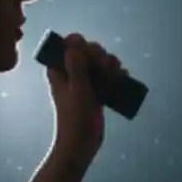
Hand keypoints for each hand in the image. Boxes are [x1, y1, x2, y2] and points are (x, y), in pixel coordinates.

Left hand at [44, 33, 125, 170]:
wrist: (82, 144)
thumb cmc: (75, 117)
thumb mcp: (77, 88)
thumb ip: (75, 63)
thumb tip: (75, 38)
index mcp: (58, 69)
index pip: (70, 43)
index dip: (83, 46)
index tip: (91, 58)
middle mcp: (69, 72)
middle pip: (87, 50)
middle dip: (100, 56)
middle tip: (105, 69)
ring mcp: (83, 81)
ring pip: (99, 62)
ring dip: (110, 64)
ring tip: (116, 75)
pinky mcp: (94, 90)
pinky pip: (105, 75)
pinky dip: (114, 74)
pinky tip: (122, 78)